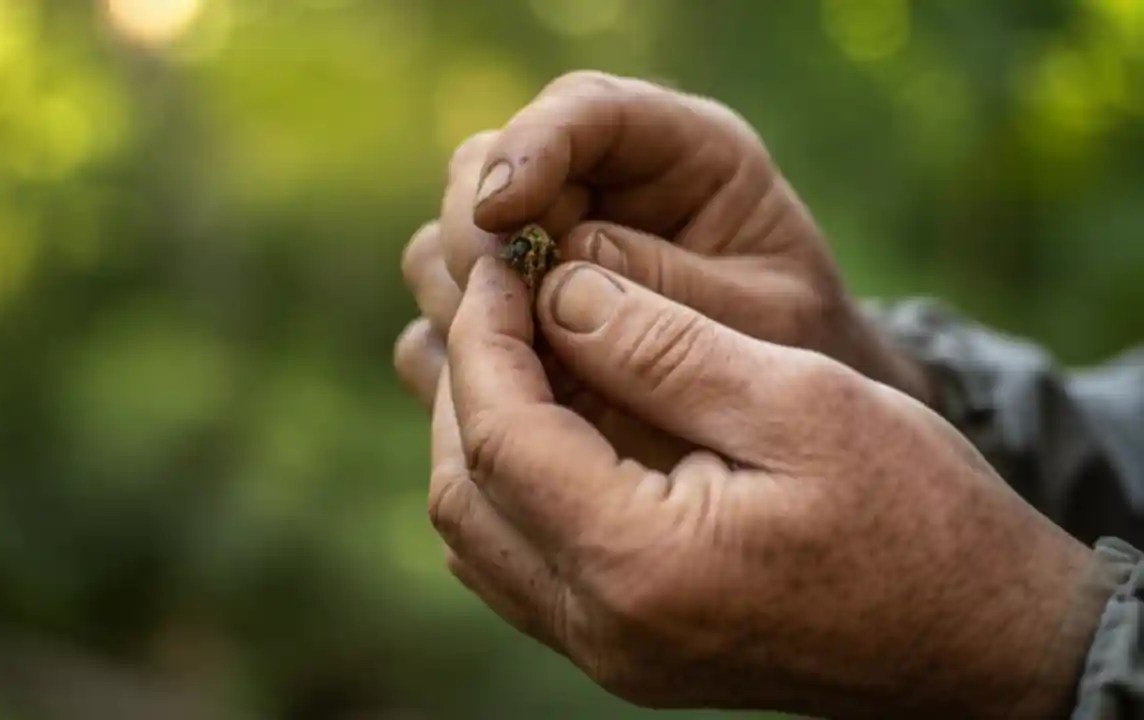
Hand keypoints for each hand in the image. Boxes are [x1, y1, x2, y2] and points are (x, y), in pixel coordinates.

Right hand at [400, 70, 931, 406]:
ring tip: (517, 363)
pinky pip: (441, 316)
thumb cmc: (794, 352)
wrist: (789, 417)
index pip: (584, 110)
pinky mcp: (508, 314)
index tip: (501, 209)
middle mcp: (595, 186)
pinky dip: (455, 350)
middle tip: (499, 309)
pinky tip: (503, 393)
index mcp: (678, 151)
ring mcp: (539, 249)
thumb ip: (674, 293)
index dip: (531, 147)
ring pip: (444, 243)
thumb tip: (559, 277)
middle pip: (482, 167)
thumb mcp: (765, 322)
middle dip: (479, 235)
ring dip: (462, 299)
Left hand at [417, 257, 1103, 718]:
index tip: (509, 257)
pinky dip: (508, 480)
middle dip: (469, 376)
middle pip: (465, 487)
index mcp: (641, 563)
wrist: (974, 639)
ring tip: (523, 343)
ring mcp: (605, 650)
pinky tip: (552, 418)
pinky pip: (515, 561)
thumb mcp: (800, 401)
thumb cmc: (915, 516)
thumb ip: (665, 346)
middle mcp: (601, 626)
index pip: (501, 435)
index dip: (485, 334)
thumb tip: (561, 290)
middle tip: (509, 291)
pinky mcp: (620, 650)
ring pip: (477, 530)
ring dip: (479, 429)